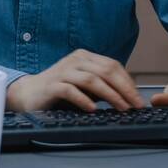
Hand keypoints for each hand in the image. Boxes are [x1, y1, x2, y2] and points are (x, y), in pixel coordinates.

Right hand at [6, 49, 145, 111]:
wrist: (28, 94)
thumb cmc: (59, 90)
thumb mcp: (84, 85)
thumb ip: (102, 86)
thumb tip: (128, 98)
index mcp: (84, 57)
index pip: (113, 66)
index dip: (128, 82)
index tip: (138, 99)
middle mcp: (75, 60)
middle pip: (106, 71)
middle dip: (124, 89)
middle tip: (135, 105)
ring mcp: (63, 71)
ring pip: (92, 80)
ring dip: (110, 95)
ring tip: (121, 108)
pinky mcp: (52, 85)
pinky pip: (71, 90)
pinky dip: (84, 100)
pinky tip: (93, 109)